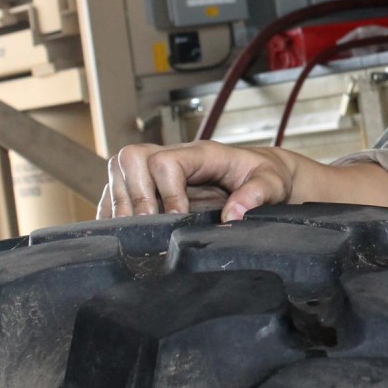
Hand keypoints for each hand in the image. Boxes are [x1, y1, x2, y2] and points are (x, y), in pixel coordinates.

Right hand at [99, 141, 298, 221]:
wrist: (264, 175)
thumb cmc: (268, 176)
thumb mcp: (273, 183)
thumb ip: (257, 194)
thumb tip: (233, 215)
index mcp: (203, 153)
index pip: (166, 162)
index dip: (166, 192)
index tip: (177, 219)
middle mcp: (176, 156)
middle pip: (132, 158)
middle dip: (134, 195)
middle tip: (146, 228)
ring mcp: (160, 169)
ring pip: (119, 170)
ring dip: (119, 203)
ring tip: (131, 234)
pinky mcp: (151, 185)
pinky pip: (119, 189)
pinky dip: (113, 210)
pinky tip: (120, 232)